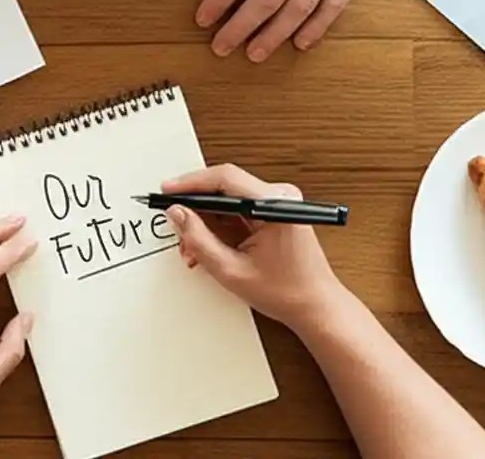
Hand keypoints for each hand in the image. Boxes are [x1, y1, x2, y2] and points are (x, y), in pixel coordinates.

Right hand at [163, 164, 342, 329]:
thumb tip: (178, 215)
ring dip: (206, 220)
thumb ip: (199, 240)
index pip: (225, 178)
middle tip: (175, 224)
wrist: (316, 306)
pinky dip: (219, 225)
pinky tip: (207, 245)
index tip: (167, 191)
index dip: (190, 183)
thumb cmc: (288, 292)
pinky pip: (238, 210)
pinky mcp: (275, 212)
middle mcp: (280, 197)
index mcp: (275, 204)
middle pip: (224, 187)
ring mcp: (279, 203)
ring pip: (228, 200)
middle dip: (195, 208)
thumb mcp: (232, 270)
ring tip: (192, 247)